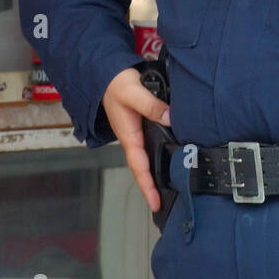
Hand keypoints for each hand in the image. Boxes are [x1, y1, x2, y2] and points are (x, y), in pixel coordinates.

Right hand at [101, 66, 170, 212]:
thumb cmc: (115, 84)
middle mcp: (132, 139)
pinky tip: (170, 159)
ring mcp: (136, 134)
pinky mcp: (140, 127)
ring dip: (156, 174)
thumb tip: (171, 118)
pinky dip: (158, 157)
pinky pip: (150, 147)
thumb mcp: (133, 93)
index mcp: (129, 136)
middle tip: (167, 205)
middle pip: (143, 169)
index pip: (139, 167)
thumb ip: (152, 105)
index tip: (155, 203)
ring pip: (147, 159)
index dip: (148, 187)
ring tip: (171, 188)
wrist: (106, 74)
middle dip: (153, 188)